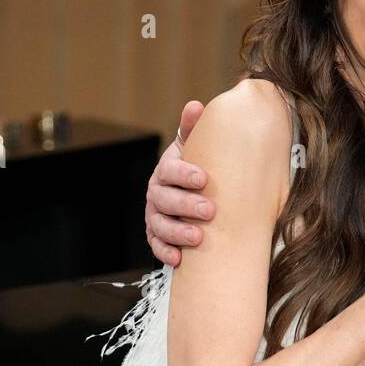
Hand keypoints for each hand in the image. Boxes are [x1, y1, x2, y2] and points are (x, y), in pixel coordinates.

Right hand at [145, 100, 213, 266]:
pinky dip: (165, 252)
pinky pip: (155, 245)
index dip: (184, 174)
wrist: (193, 189)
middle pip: (164, 199)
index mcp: (166, 169)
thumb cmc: (198, 165)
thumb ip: (194, 128)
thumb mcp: (196, 146)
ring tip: (197, 237)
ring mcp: (155, 214)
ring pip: (158, 224)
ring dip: (176, 232)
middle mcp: (156, 192)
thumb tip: (195, 106)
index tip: (204, 178)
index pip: (170, 170)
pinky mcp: (157, 235)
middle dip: (185, 205)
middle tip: (209, 210)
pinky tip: (178, 259)